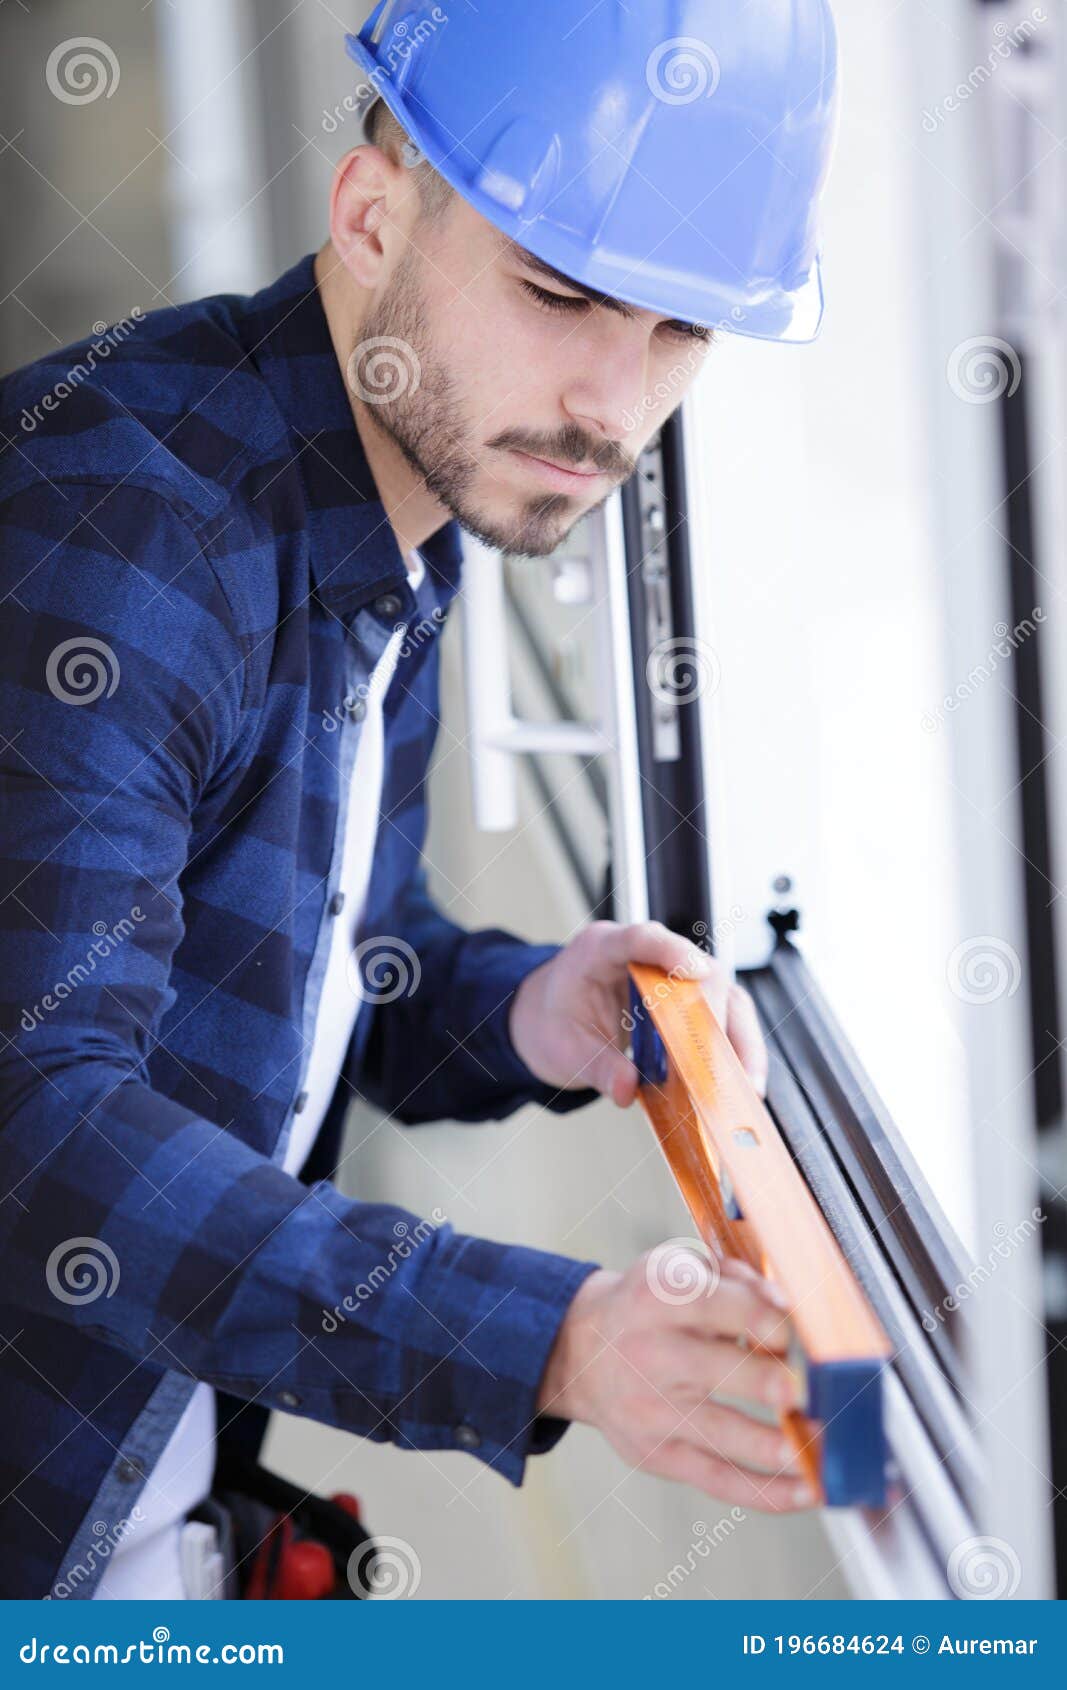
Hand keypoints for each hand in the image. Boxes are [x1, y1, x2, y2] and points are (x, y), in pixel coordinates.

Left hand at [507, 918, 767, 1107]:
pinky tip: (743, 1079)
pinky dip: (735, 1047)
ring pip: (722, 993)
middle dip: (714, 1016)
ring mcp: (671, 974)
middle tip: (718, 1063)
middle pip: (696, 970)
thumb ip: (597, 1069)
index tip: (695, 970)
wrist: (549, 1019)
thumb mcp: (564, 1051)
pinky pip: (723, 1015)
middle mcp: (644, 954)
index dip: (670, 951)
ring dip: (737, 1037)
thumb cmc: (554, 1021)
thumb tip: (626, 1089)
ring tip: (746, 1082)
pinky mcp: (688, 998)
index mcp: (601, 949)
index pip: (641, 938)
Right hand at [537, 1247, 816, 1511]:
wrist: (583, 1351)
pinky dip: (767, 1493)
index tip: (795, 1334)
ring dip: (776, 1447)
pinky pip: (718, 1480)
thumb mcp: (682, 1270)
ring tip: (819, 1450)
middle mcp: (651, 1352)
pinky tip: (807, 1490)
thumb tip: (787, 1310)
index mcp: (659, 1296)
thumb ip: (738, 1282)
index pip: (722, 1305)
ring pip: (721, 1434)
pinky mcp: (657, 1455)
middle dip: (769, 1383)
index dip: (768, 1320)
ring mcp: (652, 1410)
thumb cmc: (652, 1306)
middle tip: (804, 1392)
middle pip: (718, 1370)